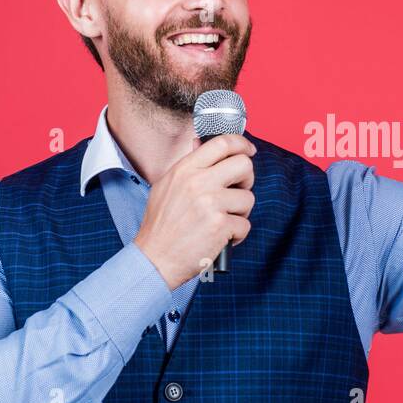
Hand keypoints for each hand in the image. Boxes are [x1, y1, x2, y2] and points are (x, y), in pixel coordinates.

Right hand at [133, 134, 256, 289]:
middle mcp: (198, 182)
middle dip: (247, 179)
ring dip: (241, 213)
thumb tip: (200, 143)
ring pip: (248, 198)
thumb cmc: (161, 226)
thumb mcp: (166, 186)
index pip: (222, 143)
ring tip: (223, 221)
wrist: (154, 259)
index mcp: (185, 169)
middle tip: (238, 191)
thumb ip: (187, 166)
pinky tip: (221, 238)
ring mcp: (210, 203)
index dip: (241, 144)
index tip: (248, 151)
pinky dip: (237, 235)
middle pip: (244, 165)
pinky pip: (245, 224)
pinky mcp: (220, 225)